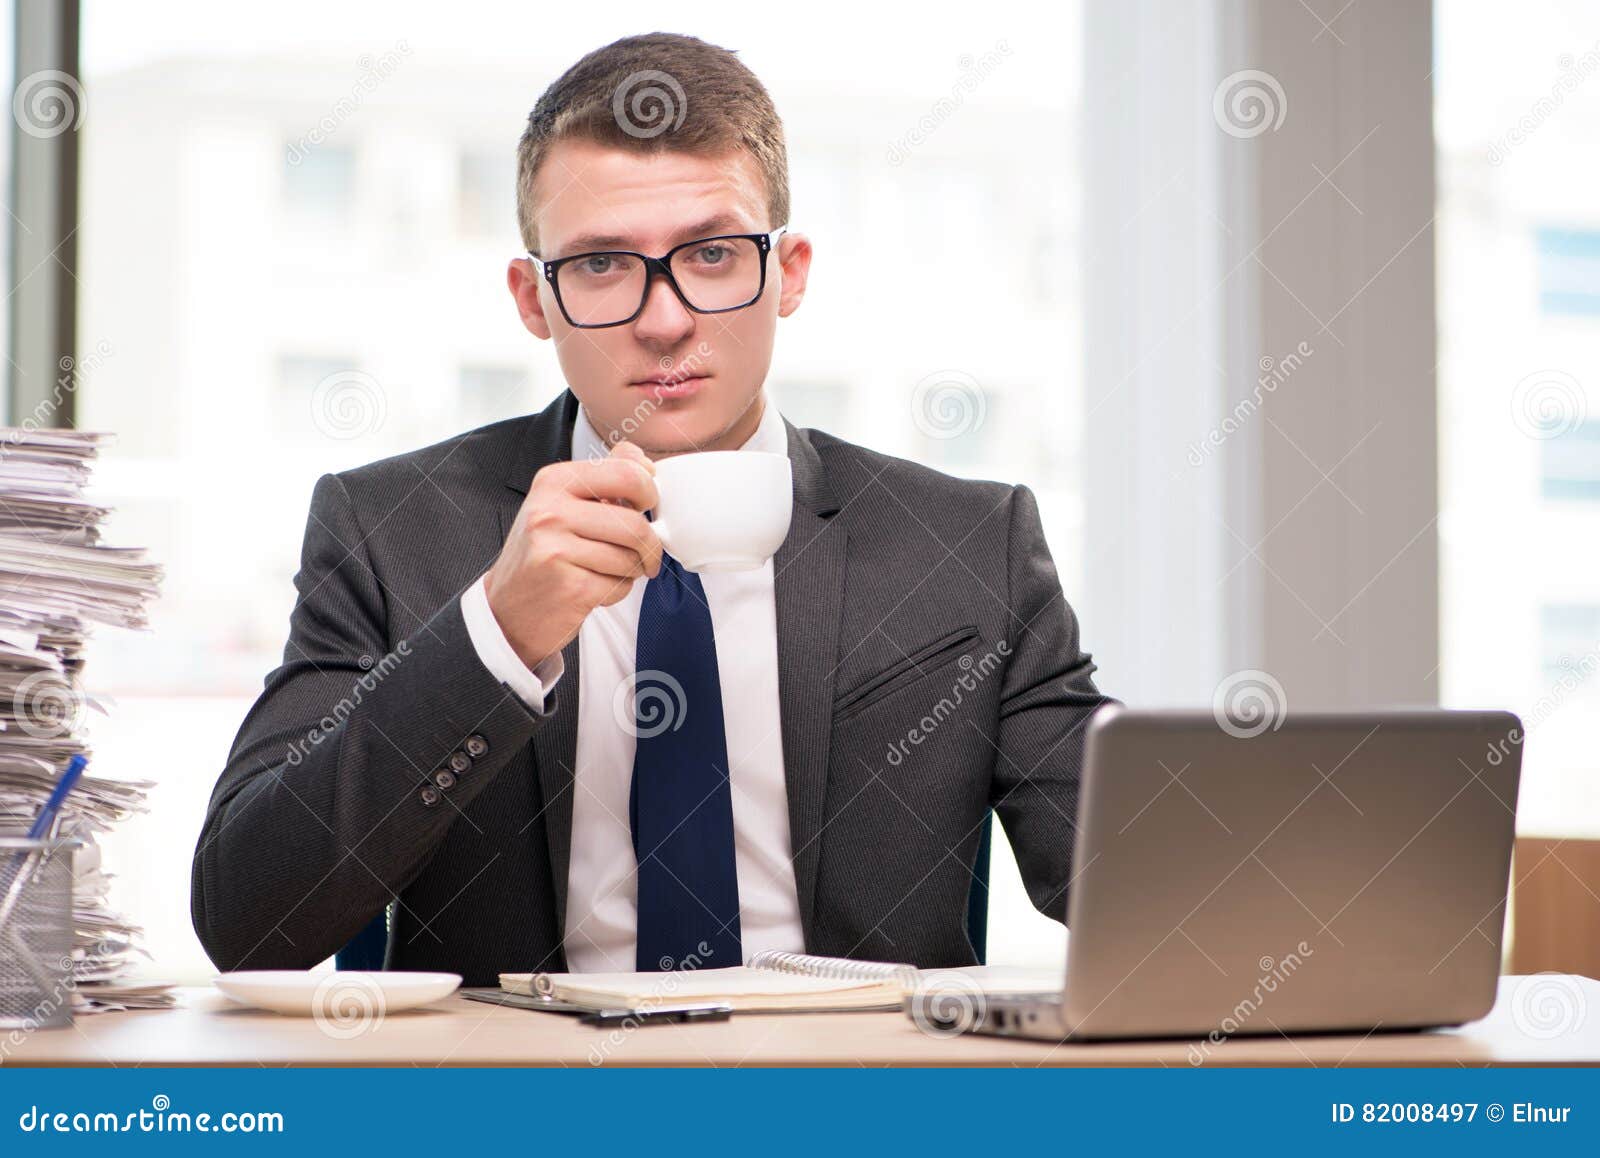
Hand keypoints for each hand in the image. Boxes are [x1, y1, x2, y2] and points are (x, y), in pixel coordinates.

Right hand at [483, 441, 661, 667]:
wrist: (508, 607)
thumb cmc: (544, 552)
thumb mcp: (563, 501)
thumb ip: (604, 476)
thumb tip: (644, 462)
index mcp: (554, 481)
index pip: (627, 473)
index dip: (649, 492)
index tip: (647, 506)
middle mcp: (550, 511)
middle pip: (635, 523)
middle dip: (650, 544)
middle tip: (645, 553)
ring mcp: (556, 550)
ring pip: (631, 558)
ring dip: (632, 571)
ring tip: (608, 571)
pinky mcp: (569, 587)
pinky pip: (620, 586)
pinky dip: (617, 591)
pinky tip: (594, 588)